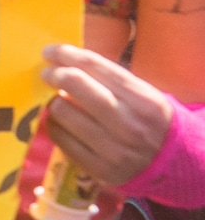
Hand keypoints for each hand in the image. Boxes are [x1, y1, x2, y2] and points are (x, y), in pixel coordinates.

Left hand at [42, 43, 177, 186]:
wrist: (173, 164)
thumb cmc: (150, 121)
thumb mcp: (143, 95)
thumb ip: (109, 80)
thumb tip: (64, 64)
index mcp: (143, 99)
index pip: (94, 65)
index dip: (65, 54)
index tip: (49, 51)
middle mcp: (129, 123)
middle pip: (74, 84)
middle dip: (53, 74)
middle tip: (47, 73)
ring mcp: (113, 148)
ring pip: (62, 111)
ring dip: (53, 102)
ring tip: (59, 101)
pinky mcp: (99, 168)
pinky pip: (60, 138)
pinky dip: (54, 125)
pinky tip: (60, 121)